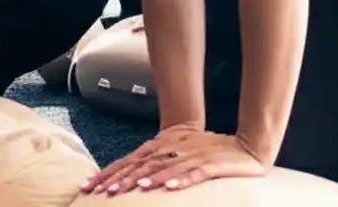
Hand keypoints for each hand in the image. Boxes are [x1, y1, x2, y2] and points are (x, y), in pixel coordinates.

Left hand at [83, 124, 267, 194]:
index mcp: (162, 146)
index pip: (129, 161)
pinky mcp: (213, 164)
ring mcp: (193, 156)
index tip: (90, 185)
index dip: (110, 172)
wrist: (248, 144)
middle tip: (105, 192)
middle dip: (123, 178)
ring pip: (166, 168)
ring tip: (133, 189)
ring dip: (149, 179)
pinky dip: (181, 179)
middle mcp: (173, 149)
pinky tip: (169, 187)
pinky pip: (195, 173)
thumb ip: (156, 163)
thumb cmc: (210, 150)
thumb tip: (132, 178)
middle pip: (142, 165)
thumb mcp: (179, 153)